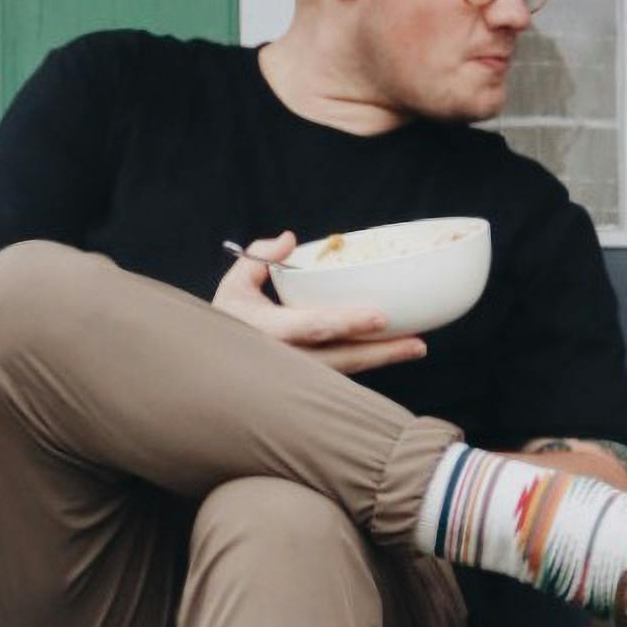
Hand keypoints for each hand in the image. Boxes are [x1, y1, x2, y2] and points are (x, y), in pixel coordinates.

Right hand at [210, 231, 427, 376]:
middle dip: (380, 352)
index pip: (311, 327)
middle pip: (339, 359)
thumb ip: (259, 258)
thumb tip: (290, 239)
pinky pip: (341, 375)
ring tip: (416, 347)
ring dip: (382, 360)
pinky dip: (367, 364)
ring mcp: (294, 379)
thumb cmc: (225, 321)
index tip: (381, 317)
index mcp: (263, 331)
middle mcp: (281, 361)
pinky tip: (393, 352)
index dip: (347, 323)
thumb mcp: (233, 286)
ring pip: (345, 372)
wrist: (209, 373)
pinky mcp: (304, 386)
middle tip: (417, 344)